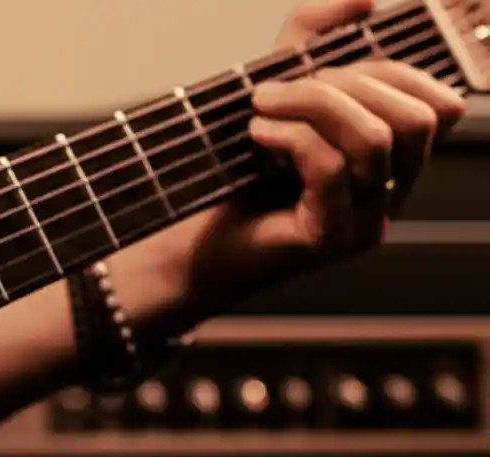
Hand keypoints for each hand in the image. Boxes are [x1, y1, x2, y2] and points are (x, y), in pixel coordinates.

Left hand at [120, 0, 466, 334]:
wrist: (187, 248)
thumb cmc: (232, 177)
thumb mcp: (274, 93)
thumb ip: (312, 41)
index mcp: (389, 162)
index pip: (436, 105)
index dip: (388, 71)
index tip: (319, 68)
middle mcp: (388, 194)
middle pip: (416, 119)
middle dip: (348, 84)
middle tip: (276, 90)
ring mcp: (363, 222)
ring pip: (376, 140)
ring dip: (314, 105)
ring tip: (259, 107)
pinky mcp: (326, 240)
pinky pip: (332, 169)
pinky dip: (291, 137)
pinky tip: (255, 136)